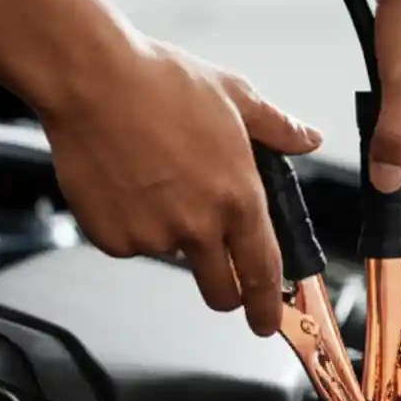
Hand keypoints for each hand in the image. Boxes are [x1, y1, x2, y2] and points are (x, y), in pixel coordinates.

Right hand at [37, 38, 321, 336]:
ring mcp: (153, 236)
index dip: (268, 305)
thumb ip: (278, 128)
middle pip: (220, 291)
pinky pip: (129, 242)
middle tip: (219, 275)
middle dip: (226, 293)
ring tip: (157, 177)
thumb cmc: (161, 83)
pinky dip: (130, 223)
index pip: (264, 271)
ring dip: (170, 234)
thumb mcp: (235, 96)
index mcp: (237, 197)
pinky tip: (126, 180)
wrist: (93, 80)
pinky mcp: (112, 238)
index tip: (267, 320)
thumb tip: (308, 138)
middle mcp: (199, 225)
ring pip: (170, 255)